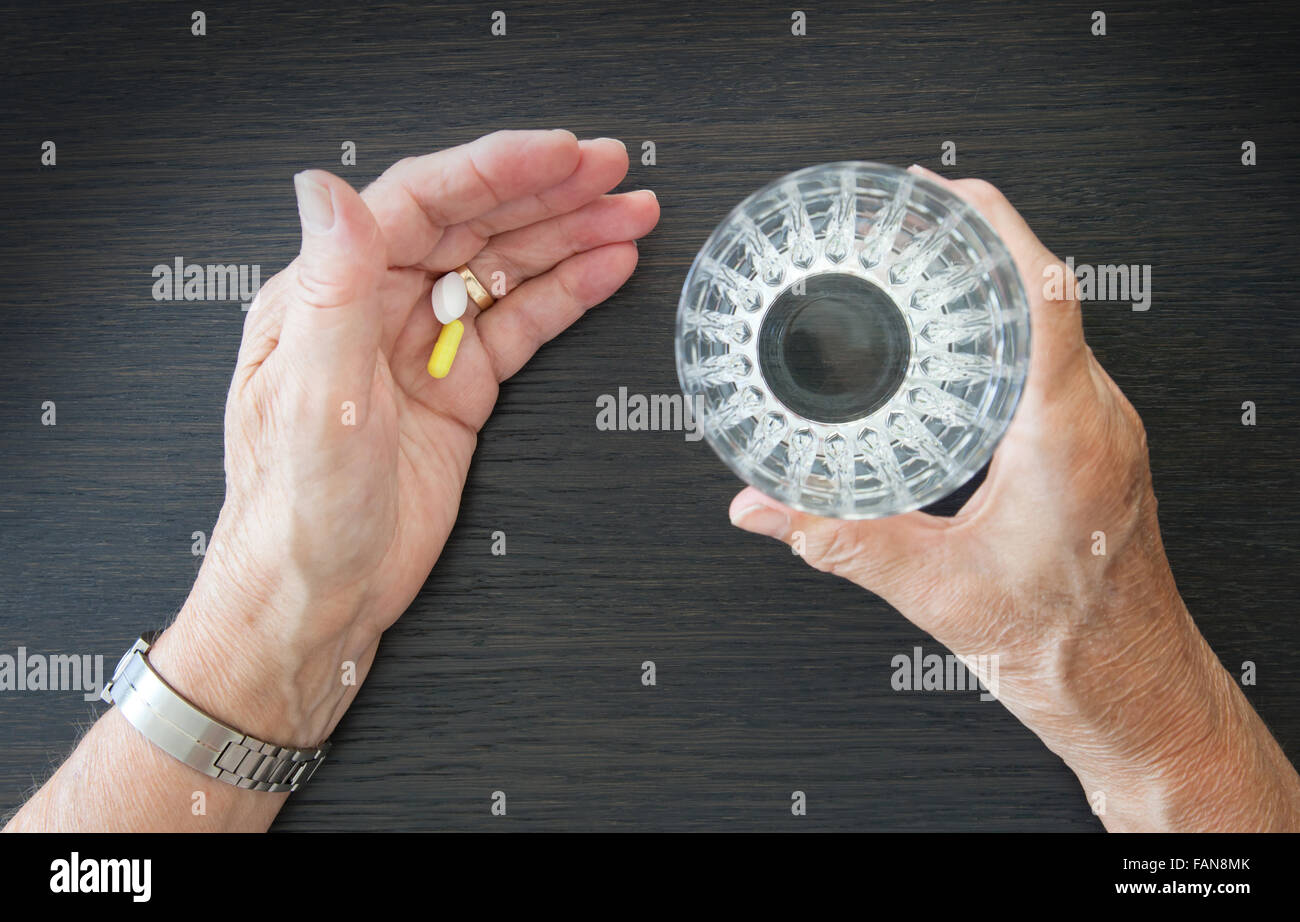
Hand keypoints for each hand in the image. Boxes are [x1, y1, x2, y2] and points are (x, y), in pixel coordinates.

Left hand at [153, 130, 658, 747]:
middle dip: (547, 192)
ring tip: (629, 213)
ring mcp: (421, 348)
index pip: (420, 202)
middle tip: (613, 170)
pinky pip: (519, 325)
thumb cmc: (293, 514)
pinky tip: (604, 268)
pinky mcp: (456, 389)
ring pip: (503, 269)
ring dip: (568, 235)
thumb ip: (332, 289)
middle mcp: (374, 309)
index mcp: (327, 293)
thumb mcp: (313, 399)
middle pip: (472, 224)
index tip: (559, 155)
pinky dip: (566, 293)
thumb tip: (329, 190)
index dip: (495, 169)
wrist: (317, 599)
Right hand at [729, 165, 1299, 829]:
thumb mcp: (934, 590)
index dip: (992, 228)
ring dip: (992, 286)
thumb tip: (763, 508)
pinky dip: (1003, 332)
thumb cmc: (1068, 647)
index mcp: (1065, 437)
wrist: (1132, 692)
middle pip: (1046, 293)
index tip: (937, 193)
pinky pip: (1052, 361)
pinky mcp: (1095, 447)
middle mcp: (1096, 420)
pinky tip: (957, 345)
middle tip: (908, 218)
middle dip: (978, 241)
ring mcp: (1102, 431)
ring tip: (926, 266)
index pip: (1042, 295)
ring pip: (1053, 325)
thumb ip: (839, 540)